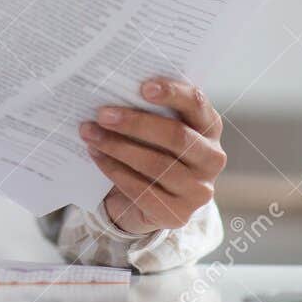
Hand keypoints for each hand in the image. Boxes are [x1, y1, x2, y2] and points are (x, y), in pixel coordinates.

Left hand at [80, 77, 224, 234]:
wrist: (151, 200)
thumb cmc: (152, 149)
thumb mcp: (157, 127)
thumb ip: (147, 109)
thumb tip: (111, 90)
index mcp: (209, 127)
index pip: (197, 104)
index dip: (173, 93)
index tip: (143, 87)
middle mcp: (211, 159)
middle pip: (176, 136)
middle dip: (135, 123)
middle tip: (102, 114)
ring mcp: (198, 190)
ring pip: (156, 165)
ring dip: (117, 147)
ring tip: (90, 133)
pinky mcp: (177, 214)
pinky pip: (142, 190)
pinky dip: (114, 170)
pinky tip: (96, 155)